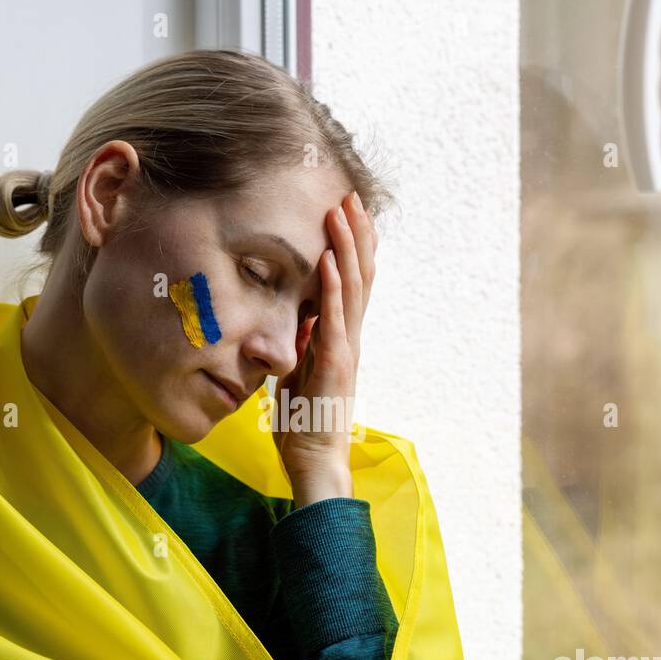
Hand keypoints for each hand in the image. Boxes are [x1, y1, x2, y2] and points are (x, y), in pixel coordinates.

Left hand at [271, 191, 378, 503]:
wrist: (315, 462)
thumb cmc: (304, 425)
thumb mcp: (300, 375)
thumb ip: (305, 345)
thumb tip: (302, 318)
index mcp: (342, 340)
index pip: (353, 284)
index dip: (353, 247)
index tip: (346, 213)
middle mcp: (350, 339)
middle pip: (360, 276)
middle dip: (356, 234)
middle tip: (350, 196)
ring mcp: (346, 350)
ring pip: (354, 288)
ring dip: (347, 247)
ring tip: (343, 211)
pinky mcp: (336, 365)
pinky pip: (335, 318)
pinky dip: (335, 287)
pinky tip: (331, 258)